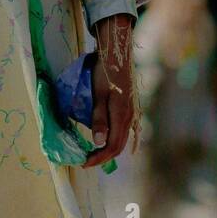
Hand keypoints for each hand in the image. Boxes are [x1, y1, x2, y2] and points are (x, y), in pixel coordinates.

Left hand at [83, 13, 136, 168]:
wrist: (117, 54)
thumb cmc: (105, 73)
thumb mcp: (98, 95)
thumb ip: (98, 119)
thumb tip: (99, 143)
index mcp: (121, 116)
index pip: (112, 147)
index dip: (99, 158)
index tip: (84, 163)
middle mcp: (129, 117)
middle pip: (119, 146)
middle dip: (103, 157)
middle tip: (86, 161)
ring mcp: (132, 113)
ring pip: (122, 139)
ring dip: (109, 150)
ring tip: (94, 153)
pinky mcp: (130, 108)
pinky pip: (125, 131)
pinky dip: (116, 140)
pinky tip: (109, 140)